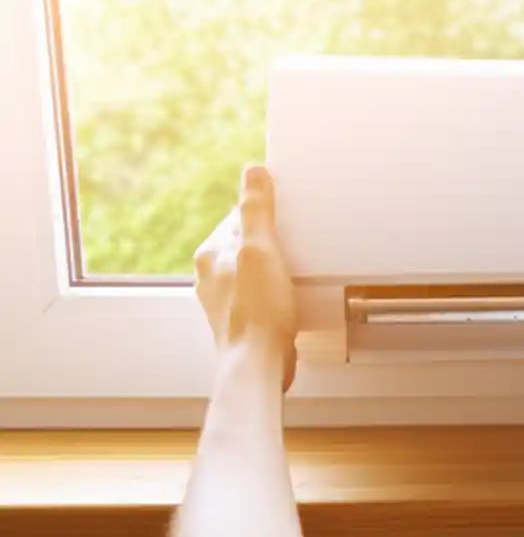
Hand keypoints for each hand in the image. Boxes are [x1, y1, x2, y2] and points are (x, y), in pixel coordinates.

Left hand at [194, 165, 297, 390]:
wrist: (259, 365)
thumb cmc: (259, 311)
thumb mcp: (260, 250)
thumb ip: (256, 210)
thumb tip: (252, 171)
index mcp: (211, 254)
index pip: (239, 216)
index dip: (267, 213)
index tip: (289, 216)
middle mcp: (212, 276)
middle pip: (248, 242)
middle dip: (273, 240)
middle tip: (299, 242)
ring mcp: (226, 299)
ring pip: (255, 268)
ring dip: (276, 265)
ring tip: (299, 269)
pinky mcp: (243, 318)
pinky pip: (261, 291)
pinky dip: (277, 288)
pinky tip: (292, 295)